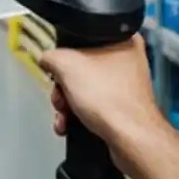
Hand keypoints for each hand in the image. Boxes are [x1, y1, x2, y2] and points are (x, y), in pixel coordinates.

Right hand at [39, 35, 164, 147]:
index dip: (64, 56)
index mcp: (122, 39)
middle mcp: (127, 61)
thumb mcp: (67, 65)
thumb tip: (47, 60)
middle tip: (60, 98)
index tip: (56, 70)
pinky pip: (93, 106)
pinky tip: (68, 125)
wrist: (131, 138)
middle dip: (62, 88)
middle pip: (80, 68)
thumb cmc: (106, 96)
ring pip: (83, 89)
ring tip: (63, 117)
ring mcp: (126, 86)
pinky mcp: (122, 108)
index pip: (82, 40)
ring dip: (66, 105)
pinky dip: (77, 115)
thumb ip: (50, 56)